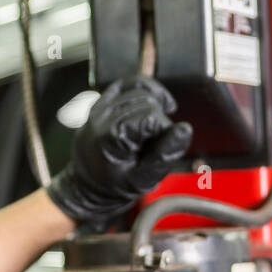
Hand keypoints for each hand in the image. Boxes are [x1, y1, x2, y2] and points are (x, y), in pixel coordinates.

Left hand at [45, 76, 193, 234]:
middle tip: (157, 140)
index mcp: (109, 136)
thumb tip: (185, 129)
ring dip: (154, 103)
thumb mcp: (143, 180)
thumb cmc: (114, 187)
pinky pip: (127, 83)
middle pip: (146, 100)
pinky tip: (155, 101)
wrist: (87, 188)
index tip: (161, 147)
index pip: (151, 116)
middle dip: (159, 117)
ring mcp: (99, 107)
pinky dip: (144, 88)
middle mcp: (101, 117)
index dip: (164, 129)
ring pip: (139, 87)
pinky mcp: (101, 102)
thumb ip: (165, 155)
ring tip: (159, 121)